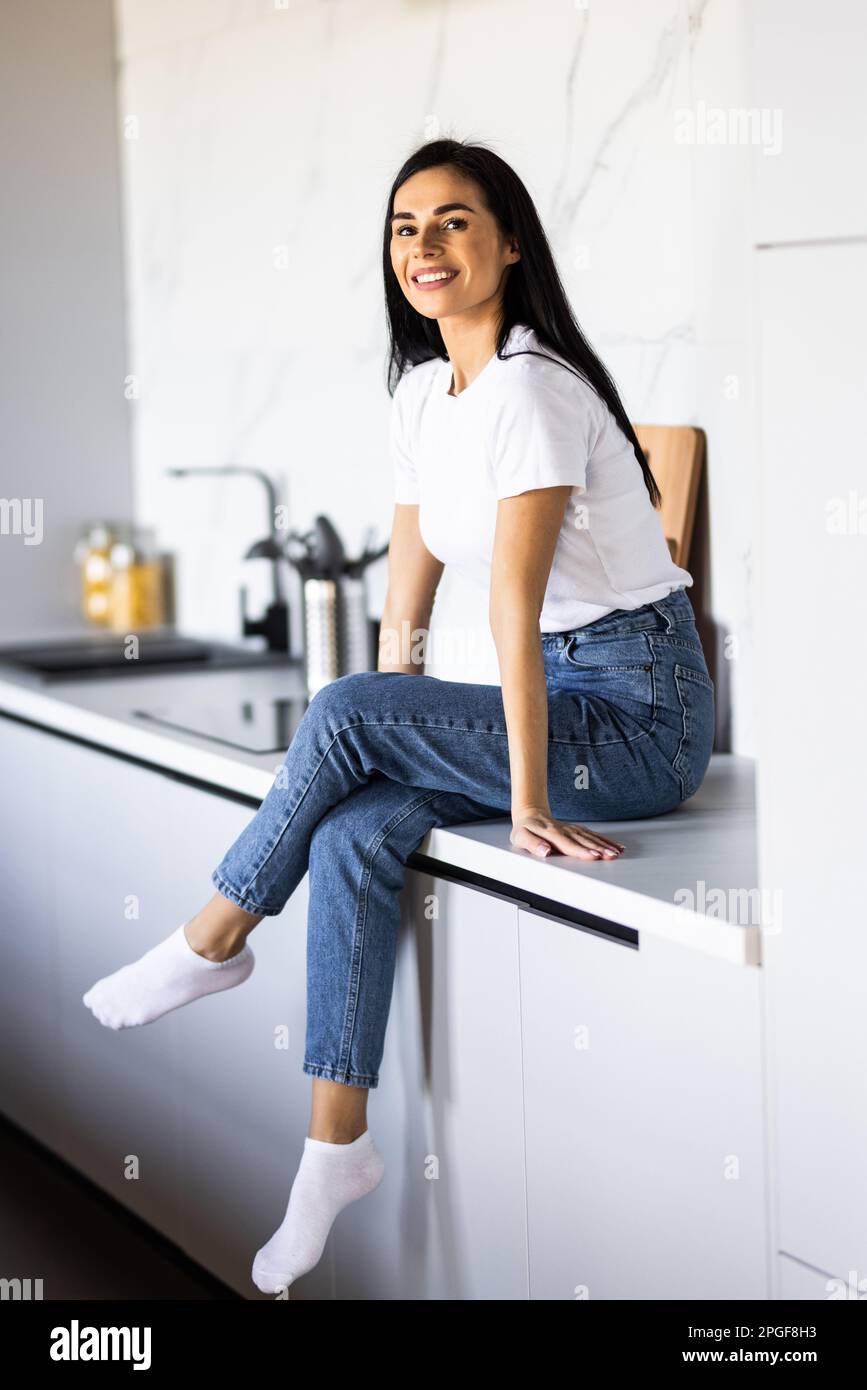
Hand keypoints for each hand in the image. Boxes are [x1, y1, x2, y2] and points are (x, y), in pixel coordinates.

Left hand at [510, 806, 624, 860]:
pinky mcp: (577, 830)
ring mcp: (572, 829)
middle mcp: (565, 830)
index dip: (581, 850)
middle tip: (611, 856)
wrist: (531, 814)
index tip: (594, 855)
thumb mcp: (520, 837)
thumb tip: (545, 851)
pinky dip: (606, 840)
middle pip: (583, 840)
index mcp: (551, 834)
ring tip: (617, 853)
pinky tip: (616, 846)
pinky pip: (594, 834)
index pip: (568, 844)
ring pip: (591, 837)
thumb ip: (532, 844)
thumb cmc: (525, 829)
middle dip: (599, 848)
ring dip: (605, 845)